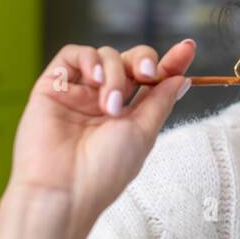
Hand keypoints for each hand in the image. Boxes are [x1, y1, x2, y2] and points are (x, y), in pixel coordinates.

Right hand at [0, 39, 196, 238]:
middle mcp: (102, 101)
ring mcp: (77, 94)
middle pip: (129, 62)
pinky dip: (88, 59)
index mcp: (126, 117)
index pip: (151, 81)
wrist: (63, 190)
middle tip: (147, 73)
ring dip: (115, 73)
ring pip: (105, 56)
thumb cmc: (104, 171)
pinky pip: (72, 55)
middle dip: (144, 60)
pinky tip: (94, 79)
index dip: (170, 63)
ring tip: (109, 105)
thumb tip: (181, 78)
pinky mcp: (52, 87)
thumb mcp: (143, 133)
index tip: (188, 48)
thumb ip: (160, 101)